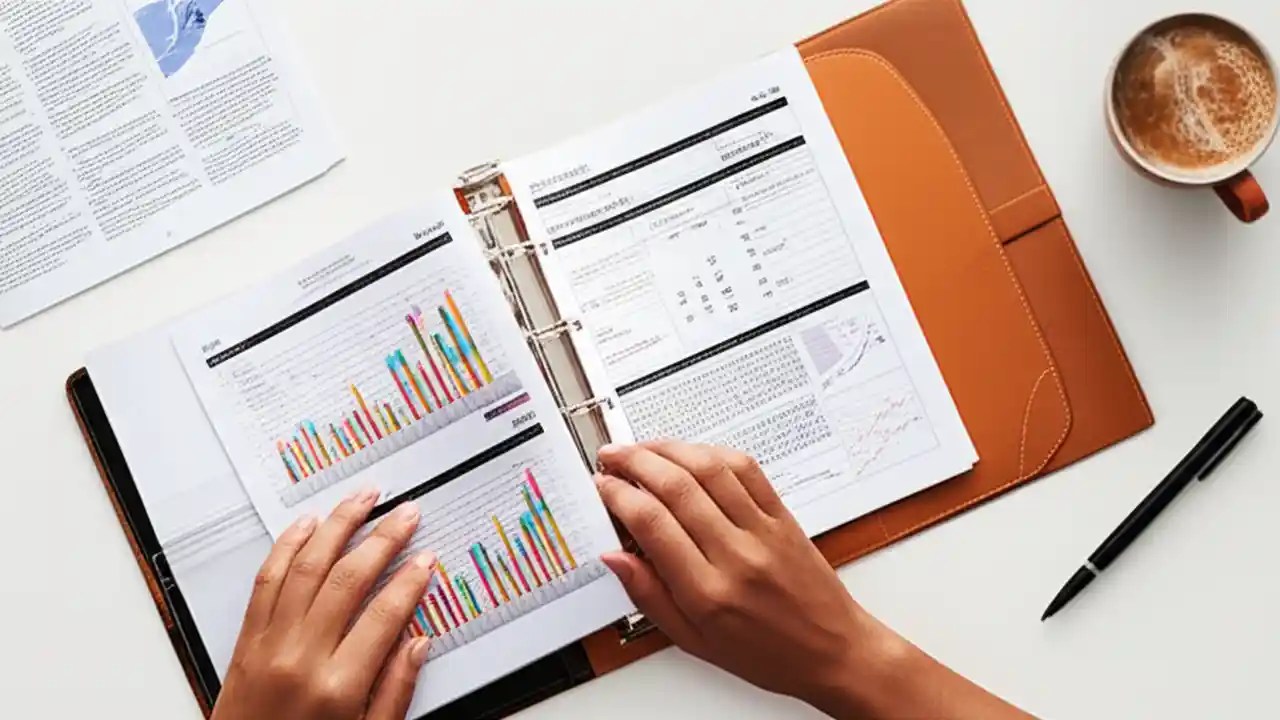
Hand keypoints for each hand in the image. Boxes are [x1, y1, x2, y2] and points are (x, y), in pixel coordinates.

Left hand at [212, 489, 436, 719]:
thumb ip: (395, 691)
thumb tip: (418, 643)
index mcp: (337, 687)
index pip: (383, 616)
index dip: (409, 582)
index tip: (426, 559)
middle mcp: (301, 658)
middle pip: (348, 579)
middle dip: (382, 539)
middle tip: (405, 513)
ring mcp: (269, 645)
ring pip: (306, 567)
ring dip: (337, 526)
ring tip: (361, 500)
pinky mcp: (246, 641)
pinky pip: (266, 580)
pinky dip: (287, 546)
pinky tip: (308, 526)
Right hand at [595, 441, 1034, 719]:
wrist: (833, 651)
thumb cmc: (767, 653)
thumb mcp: (694, 640)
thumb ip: (650, 596)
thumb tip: (614, 557)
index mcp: (709, 592)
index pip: (651, 524)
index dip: (618, 496)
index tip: (601, 486)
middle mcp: (736, 555)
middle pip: (676, 486)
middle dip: (635, 462)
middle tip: (612, 457)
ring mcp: (764, 531)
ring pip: (709, 469)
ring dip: (669, 448)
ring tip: (643, 447)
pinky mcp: (783, 516)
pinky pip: (746, 470)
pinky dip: (712, 452)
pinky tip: (691, 452)